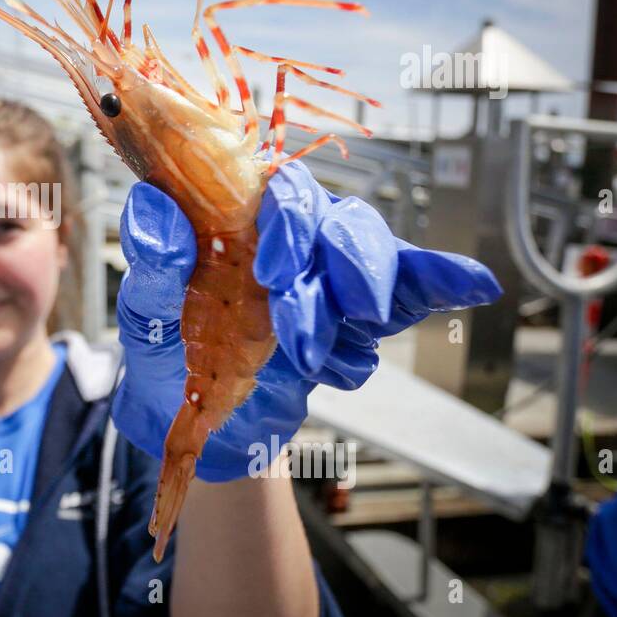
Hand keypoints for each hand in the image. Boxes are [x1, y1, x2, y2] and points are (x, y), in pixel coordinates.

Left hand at [111, 161, 501, 482]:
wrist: (202, 423)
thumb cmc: (166, 353)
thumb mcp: (146, 316)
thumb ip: (152, 266)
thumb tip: (151, 209)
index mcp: (238, 222)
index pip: (281, 193)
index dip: (290, 222)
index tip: (276, 271)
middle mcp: (291, 238)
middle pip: (341, 224)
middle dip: (340, 270)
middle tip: (310, 327)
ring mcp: (329, 274)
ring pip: (375, 258)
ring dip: (362, 305)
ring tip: (320, 357)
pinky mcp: (357, 313)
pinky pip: (409, 290)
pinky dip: (437, 283)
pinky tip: (470, 287)